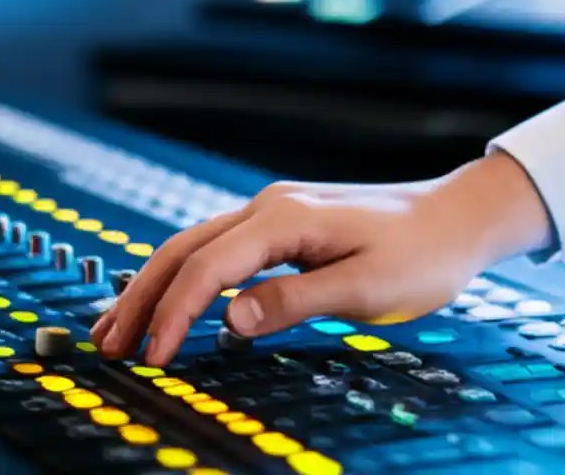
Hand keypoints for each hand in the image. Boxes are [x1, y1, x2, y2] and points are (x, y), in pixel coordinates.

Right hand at [91, 152, 551, 365]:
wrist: (457, 215)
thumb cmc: (423, 253)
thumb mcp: (367, 286)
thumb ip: (296, 301)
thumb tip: (229, 321)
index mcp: (284, 218)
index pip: (208, 268)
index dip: (173, 314)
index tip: (152, 358)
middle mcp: (267, 207)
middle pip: (183, 250)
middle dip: (140, 298)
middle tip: (107, 345)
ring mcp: (271, 212)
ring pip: (192, 247)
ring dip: (152, 286)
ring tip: (116, 326)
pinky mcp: (279, 226)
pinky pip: (214, 249)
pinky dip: (182, 277)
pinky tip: (167, 299)